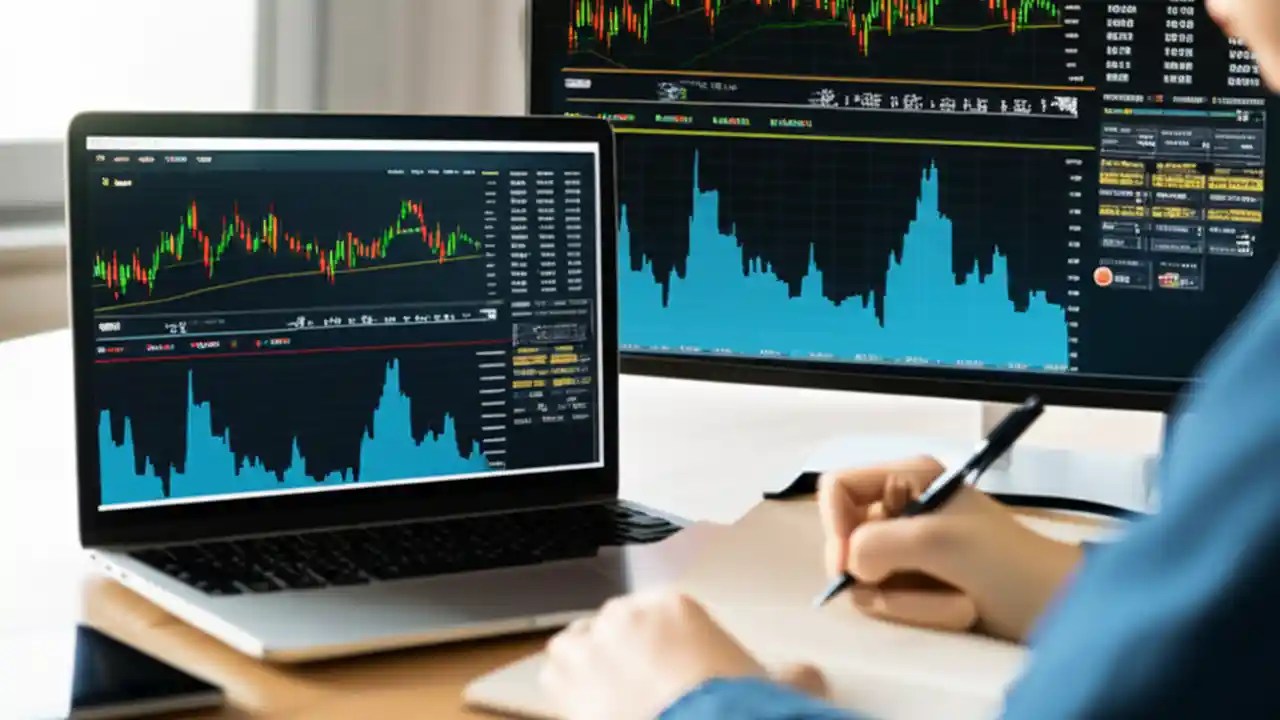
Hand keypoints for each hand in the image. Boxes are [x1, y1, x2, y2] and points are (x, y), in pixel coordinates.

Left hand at [540, 591, 825, 719]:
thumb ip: (789, 673)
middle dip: (623, 652)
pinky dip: (566, 692)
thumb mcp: (772, 685)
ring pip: (575, 644)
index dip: (661, 645)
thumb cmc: (732, 709)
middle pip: (614, 625)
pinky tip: (587, 710)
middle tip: (639, 688)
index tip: (667, 669)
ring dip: (585, 665)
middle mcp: (627, 615)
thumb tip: (810, 675)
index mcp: (674, 605)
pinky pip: (554, 677)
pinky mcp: (564, 681)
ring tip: (606, 696)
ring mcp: (591, 645)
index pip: (658, 615)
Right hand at [818, 456, 1082, 641]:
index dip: (834, 523)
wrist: (1059, 606)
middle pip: (847, 539)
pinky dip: (919, 612)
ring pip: (866, 578)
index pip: (837, 488)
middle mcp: (901, 509)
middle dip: (880, 575)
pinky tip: (956, 611)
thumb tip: (852, 565)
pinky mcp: (917, 584)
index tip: (849, 563)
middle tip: (913, 593)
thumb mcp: (937, 540)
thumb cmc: (1004, 562)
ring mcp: (908, 549)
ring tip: (955, 604)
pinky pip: (888, 601)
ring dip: (908, 601)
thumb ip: (879, 543)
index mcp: (907, 478)